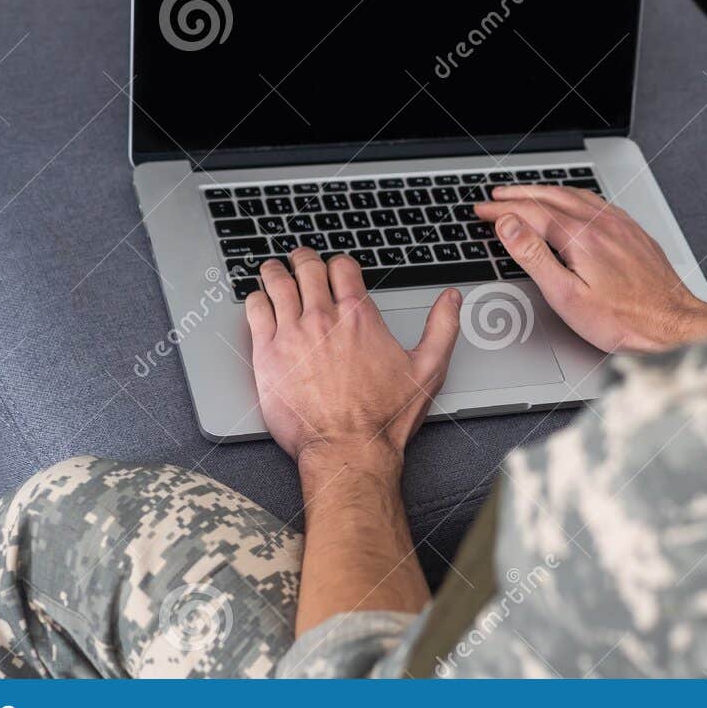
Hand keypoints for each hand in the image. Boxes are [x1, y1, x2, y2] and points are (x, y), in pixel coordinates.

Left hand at [244, 248, 460, 466]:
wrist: (348, 449)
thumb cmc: (385, 417)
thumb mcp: (428, 369)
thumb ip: (443, 327)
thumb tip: (451, 299)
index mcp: (359, 317)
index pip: (342, 267)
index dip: (338, 262)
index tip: (335, 267)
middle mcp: (324, 319)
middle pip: (307, 267)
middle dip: (303, 258)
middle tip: (299, 259)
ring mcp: (292, 333)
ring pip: (277, 282)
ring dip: (274, 271)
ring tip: (272, 270)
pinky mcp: (267, 353)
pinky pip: (254, 309)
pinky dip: (255, 298)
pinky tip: (258, 300)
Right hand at [474, 185, 706, 353]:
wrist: (673, 324)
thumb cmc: (624, 321)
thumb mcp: (566, 296)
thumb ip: (534, 256)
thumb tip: (509, 225)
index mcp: (581, 237)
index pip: (531, 212)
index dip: (502, 210)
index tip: (482, 211)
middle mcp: (602, 223)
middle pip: (551, 196)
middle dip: (519, 195)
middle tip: (495, 197)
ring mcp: (621, 225)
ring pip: (575, 195)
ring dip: (545, 191)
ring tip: (526, 194)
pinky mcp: (633, 232)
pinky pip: (597, 202)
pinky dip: (573, 196)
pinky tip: (572, 203)